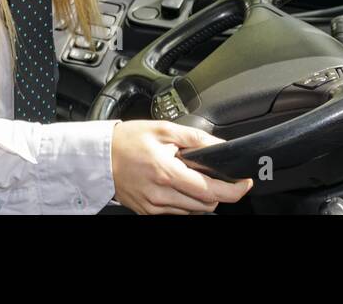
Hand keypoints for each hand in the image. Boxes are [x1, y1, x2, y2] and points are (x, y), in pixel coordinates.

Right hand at [110, 120, 253, 213]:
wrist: (98, 157)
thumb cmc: (127, 141)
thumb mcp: (164, 130)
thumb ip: (195, 138)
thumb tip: (220, 144)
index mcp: (166, 172)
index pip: (210, 190)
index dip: (233, 190)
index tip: (244, 183)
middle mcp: (161, 194)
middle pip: (206, 205)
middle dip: (217, 191)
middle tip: (211, 172)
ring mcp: (154, 207)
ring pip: (193, 211)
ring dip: (200, 196)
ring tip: (187, 174)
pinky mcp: (148, 212)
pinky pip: (177, 212)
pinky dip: (185, 201)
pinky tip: (176, 184)